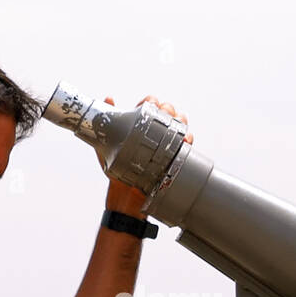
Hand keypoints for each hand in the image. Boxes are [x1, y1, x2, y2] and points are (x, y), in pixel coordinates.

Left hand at [101, 95, 192, 219]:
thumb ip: (108, 124)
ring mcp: (166, 144)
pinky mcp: (175, 156)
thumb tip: (108, 99)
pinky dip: (188, 139)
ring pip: (180, 124)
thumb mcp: (107, 146)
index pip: (149, 105)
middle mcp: (155, 132)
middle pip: (167, 111)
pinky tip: (184, 140)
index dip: (151, 101)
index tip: (150, 104)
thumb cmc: (116, 172)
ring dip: (180, 120)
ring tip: (176, 123)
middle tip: (163, 114)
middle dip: (167, 109)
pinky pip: (187, 143)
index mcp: (139, 126)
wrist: (128, 197)